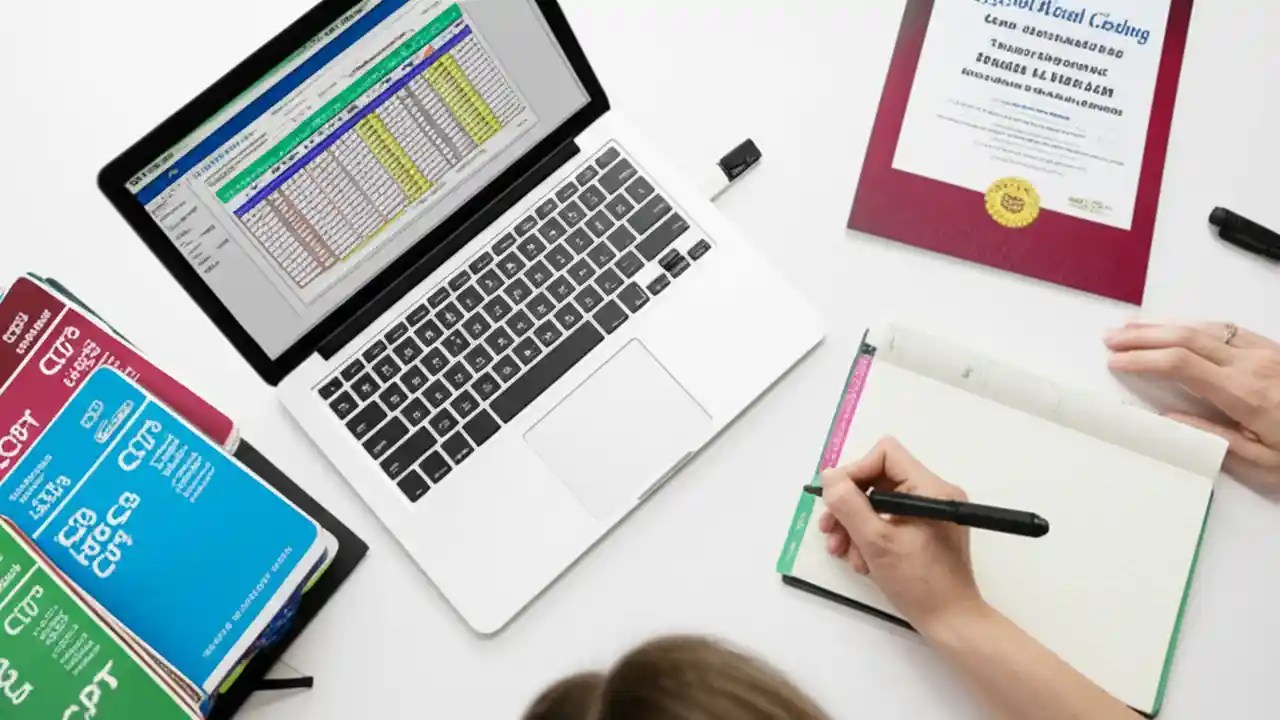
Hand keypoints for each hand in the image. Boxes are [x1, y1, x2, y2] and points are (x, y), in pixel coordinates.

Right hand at [818, 437, 985, 633]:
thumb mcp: (876, 542)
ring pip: (878, 503)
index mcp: (929, 489)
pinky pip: (889, 521)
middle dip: (849, 506)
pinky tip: (861, 561)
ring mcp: (929, 514)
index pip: (885, 454)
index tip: (835, 500)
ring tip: (842, 552)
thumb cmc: (918, 582)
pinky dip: (870, 537)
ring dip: (854, 526)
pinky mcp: (925, 532)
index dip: (854, 472)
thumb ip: (849, 504)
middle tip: (829, 530)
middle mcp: (932, 494)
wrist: (951, 622)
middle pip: (878, 480)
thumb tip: (829, 477)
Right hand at [1106, 321, 1279, 493]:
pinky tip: (1178, 329)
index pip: (1182, 364)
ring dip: (1165, 326)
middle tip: (1111, 338)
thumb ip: (1213, 440)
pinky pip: (1227, 329)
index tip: (1116, 361)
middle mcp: (1255, 364)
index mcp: (1246, 394)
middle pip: (1188, 337)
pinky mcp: (1276, 350)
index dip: (1143, 359)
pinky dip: (1194, 326)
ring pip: (1206, 327)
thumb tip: (1169, 419)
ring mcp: (1267, 352)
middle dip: (1144, 336)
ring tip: (1133, 328)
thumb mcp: (1263, 464)